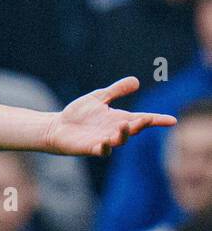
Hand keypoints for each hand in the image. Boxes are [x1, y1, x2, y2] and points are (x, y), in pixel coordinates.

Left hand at [44, 77, 175, 156]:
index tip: (172, 120)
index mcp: (120, 119)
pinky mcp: (91, 148)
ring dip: (123, 134)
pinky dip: (104, 147)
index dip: (157, 120)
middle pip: (134, 129)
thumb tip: (136, 80)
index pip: (143, 119)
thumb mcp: (99, 98)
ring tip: (124, 125)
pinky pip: (101, 150)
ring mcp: (104, 140)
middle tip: (146, 119)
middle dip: (140, 124)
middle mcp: (115, 131)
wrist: (57, 127)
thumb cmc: (79, 114)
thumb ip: (116, 91)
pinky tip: (104, 142)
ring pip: (119, 140)